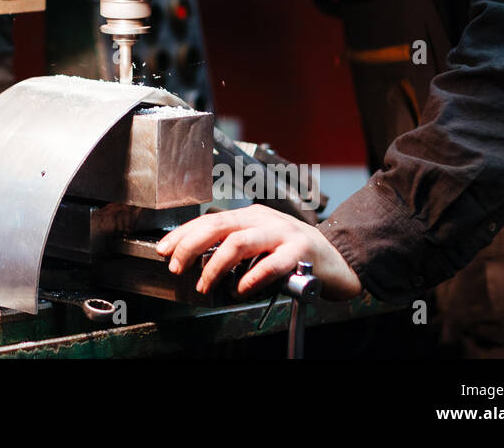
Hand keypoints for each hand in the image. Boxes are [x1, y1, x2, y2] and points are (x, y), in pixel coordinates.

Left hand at [155, 204, 362, 300]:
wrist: (340, 259)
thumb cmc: (297, 253)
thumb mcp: (261, 241)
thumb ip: (235, 242)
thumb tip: (199, 249)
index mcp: (251, 215)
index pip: (209, 220)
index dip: (183, 234)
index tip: (163, 249)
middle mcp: (264, 220)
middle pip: (218, 225)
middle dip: (190, 246)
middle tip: (176, 267)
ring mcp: (283, 233)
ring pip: (239, 242)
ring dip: (216, 265)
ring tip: (205, 284)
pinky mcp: (301, 252)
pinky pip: (271, 263)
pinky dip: (251, 277)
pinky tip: (240, 288)